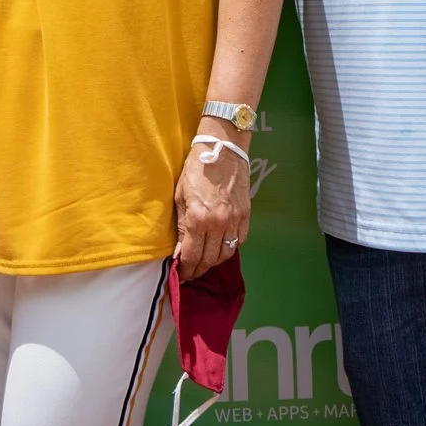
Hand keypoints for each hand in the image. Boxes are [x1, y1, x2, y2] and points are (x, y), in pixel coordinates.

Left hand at [172, 121, 251, 280]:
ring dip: (214, 262)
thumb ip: (181, 226)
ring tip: (204, 262)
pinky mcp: (246, 215)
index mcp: (198, 219)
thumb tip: (179, 251)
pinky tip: (221, 247)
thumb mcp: (180, 196)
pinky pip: (239, 241)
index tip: (179, 276)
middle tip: (190, 273)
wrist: (223, 149)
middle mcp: (218, 224)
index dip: (185, 271)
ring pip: (226, 254)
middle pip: (209, 259)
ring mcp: (235, 220)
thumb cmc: (195, 170)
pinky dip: (229, 248)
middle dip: (198, 270)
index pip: (192, 256)